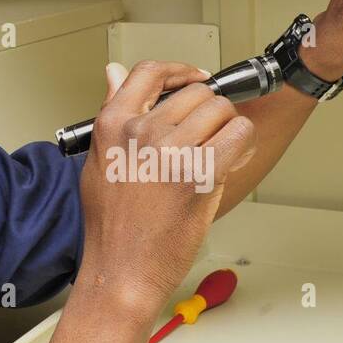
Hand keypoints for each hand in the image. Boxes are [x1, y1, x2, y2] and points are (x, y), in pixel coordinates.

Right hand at [76, 61, 256, 320]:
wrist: (123, 271)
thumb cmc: (112, 228)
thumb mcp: (98, 162)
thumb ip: (113, 116)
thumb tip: (113, 74)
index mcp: (113, 126)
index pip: (149, 72)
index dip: (179, 71)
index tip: (193, 78)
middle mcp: (141, 133)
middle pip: (196, 93)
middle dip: (210, 113)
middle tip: (210, 137)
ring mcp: (170, 152)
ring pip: (221, 110)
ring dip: (228, 129)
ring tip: (219, 154)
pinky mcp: (199, 173)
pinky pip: (239, 134)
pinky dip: (244, 144)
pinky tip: (233, 161)